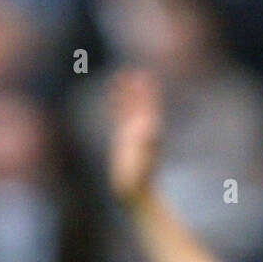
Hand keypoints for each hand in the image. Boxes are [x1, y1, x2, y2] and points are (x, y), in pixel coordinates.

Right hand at [108, 69, 163, 203]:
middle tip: (128, 73)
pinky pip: (119, 118)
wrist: (134, 189)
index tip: (144, 76)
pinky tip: (112, 100)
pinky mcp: (123, 140)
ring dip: (124, 94)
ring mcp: (132, 133)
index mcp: (148, 130)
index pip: (148, 106)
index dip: (147, 91)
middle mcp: (142, 129)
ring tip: (118, 79)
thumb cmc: (138, 175)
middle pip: (139, 103)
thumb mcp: (143, 157)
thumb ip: (147, 141)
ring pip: (128, 108)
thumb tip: (150, 128)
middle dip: (134, 88)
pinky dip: (117, 107)